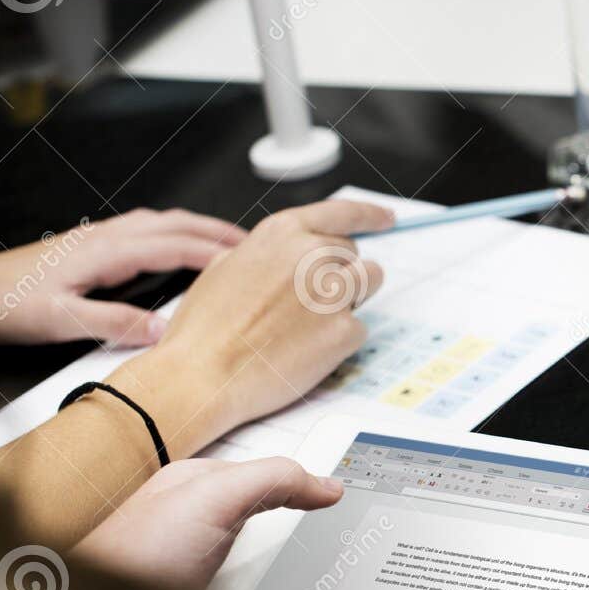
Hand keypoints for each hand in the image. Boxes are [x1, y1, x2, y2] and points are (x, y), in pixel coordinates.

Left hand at [0, 209, 245, 345]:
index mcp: (105, 251)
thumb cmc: (7, 304)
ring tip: (227, 242)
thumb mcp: (62, 321)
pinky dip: (176, 232)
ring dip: (199, 228)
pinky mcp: (91, 244)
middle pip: (176, 224)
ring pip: (162, 222)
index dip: (216, 253)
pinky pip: (147, 228)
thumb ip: (116, 323)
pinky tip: (179, 246)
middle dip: (218, 231)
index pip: (176, 246)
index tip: (250, 262)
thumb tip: (163, 330)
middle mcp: (105, 236)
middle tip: (256, 244)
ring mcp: (98, 236)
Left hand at [74, 457, 343, 589]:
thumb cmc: (134, 555)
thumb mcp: (211, 497)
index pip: (270, 472)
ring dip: (289, 566)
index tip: (353, 491)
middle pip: (266, 512)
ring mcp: (194, 564)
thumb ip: (270, 479)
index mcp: (196, 483)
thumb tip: (327, 483)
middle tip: (351, 531)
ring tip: (326, 568)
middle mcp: (194, 520)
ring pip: (257, 556)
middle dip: (305, 520)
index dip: (310, 479)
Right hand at [105, 199, 392, 455]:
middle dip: (337, 273)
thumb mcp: (224, 268)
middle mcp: (312, 256)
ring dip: (350, 298)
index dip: (369, 215)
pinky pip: (358, 329)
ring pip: (369, 282)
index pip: (342, 213)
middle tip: (306, 302)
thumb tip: (285, 252)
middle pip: (352, 254)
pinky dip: (339, 340)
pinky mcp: (344, 330)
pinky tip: (304, 351)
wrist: (202, 376)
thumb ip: (265, 254)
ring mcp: (332, 293)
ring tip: (309, 322)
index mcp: (282, 234)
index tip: (386, 218)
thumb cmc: (205, 329)